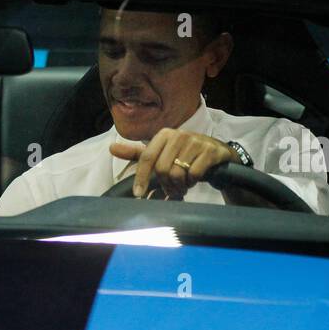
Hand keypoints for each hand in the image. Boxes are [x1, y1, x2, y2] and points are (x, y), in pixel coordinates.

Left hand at [109, 129, 237, 199]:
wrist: (217, 155)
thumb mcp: (161, 153)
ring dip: (180, 184)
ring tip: (183, 184)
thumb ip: (137, 153)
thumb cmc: (184, 156)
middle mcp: (179, 134)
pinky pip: (194, 173)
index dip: (141, 178)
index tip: (139, 194)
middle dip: (166, 184)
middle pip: (162, 169)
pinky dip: (193, 181)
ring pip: (178, 173)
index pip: (146, 158)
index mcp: (164, 134)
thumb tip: (111, 147)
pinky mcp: (211, 150)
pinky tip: (195, 179)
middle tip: (172, 189)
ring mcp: (196, 141)